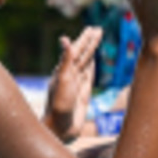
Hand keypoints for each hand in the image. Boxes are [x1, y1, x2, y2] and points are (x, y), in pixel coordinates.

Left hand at [44, 26, 101, 142]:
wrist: (61, 128)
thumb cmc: (59, 105)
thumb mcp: (63, 80)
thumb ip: (66, 60)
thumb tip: (64, 38)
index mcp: (64, 70)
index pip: (76, 50)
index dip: (84, 39)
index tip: (92, 28)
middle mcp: (70, 75)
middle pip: (82, 53)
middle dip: (89, 41)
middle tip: (98, 28)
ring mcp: (77, 83)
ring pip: (86, 62)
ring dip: (91, 50)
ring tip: (97, 39)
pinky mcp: (83, 93)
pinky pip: (89, 75)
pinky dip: (91, 65)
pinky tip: (93, 59)